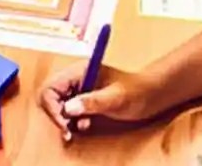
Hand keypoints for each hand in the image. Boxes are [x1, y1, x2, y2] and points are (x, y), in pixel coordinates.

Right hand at [39, 62, 165, 140]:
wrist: (152, 95)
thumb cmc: (137, 92)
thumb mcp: (116, 99)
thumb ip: (93, 102)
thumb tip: (68, 109)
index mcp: (79, 72)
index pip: (51, 88)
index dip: (53, 107)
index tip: (64, 124)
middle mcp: (75, 79)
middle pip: (50, 97)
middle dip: (56, 114)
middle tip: (68, 130)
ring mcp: (78, 89)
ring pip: (57, 105)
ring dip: (65, 120)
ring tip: (82, 126)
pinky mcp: (83, 100)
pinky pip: (68, 112)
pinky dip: (73, 122)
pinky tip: (86, 124)